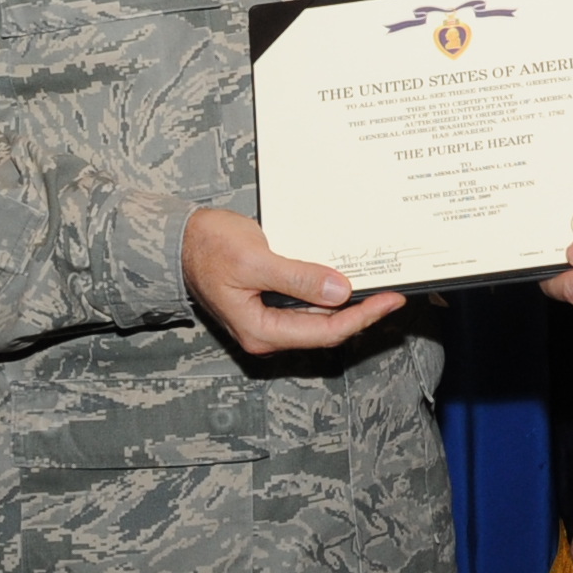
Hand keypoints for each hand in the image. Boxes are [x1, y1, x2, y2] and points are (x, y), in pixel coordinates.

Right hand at [182, 208, 404, 354]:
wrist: (179, 239)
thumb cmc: (209, 247)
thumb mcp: (256, 260)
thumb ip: (298, 279)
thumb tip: (340, 292)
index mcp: (261, 331)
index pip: (325, 332)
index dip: (362, 318)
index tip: (389, 300)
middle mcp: (266, 333)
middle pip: (325, 330)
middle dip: (360, 313)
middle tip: (392, 294)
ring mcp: (267, 320)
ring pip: (317, 319)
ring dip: (346, 305)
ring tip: (376, 287)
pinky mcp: (268, 304)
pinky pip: (306, 305)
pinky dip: (328, 294)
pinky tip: (344, 280)